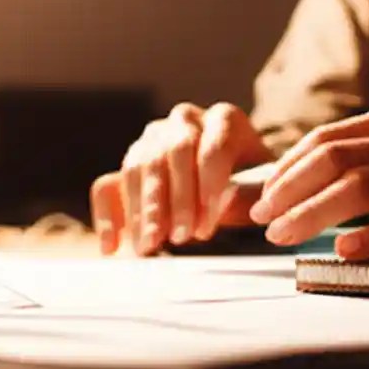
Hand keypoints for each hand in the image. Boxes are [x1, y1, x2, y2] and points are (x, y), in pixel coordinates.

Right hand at [90, 103, 273, 255]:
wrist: (233, 175)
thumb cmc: (252, 185)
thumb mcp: (261, 188)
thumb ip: (249, 196)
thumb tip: (231, 204)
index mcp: (224, 119)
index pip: (212, 150)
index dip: (208, 190)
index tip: (208, 229)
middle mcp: (185, 120)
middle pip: (174, 154)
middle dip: (176, 200)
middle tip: (180, 238)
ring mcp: (154, 136)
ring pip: (140, 167)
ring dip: (143, 211)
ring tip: (149, 247)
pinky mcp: (132, 159)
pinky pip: (107, 185)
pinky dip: (106, 217)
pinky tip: (110, 248)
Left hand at [249, 101, 368, 259]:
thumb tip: (308, 173)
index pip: (326, 140)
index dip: (287, 168)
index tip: (261, 194)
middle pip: (334, 161)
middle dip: (288, 191)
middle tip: (260, 219)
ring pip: (361, 190)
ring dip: (313, 214)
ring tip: (283, 235)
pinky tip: (343, 253)